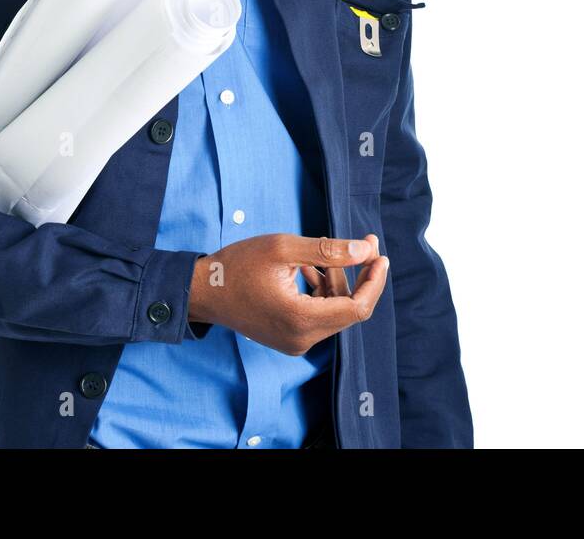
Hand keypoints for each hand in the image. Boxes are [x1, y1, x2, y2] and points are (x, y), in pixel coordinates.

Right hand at [188, 233, 387, 355]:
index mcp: (301, 321)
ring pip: (333, 310)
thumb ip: (329, 250)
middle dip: (355, 275)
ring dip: (334, 281)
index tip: (380, 255)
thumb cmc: (237, 266)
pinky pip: (318, 314)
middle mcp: (301, 339)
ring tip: (316, 256)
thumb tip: (366, 249)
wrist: (202, 291)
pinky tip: (305, 270)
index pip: (358, 308)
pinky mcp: (289, 338)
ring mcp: (294, 342)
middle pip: (347, 308)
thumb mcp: (284, 248)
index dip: (374, 281)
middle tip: (359, 242)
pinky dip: (320, 291)